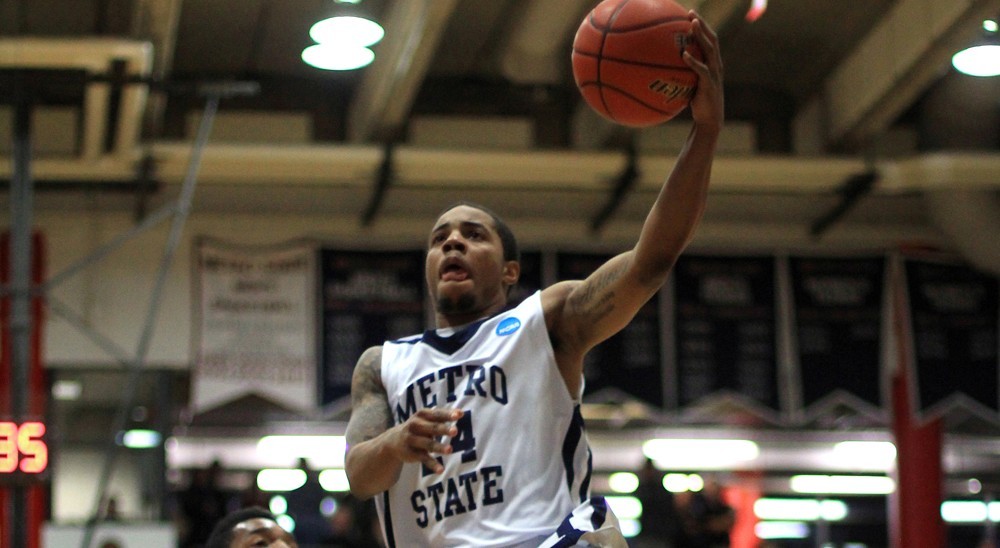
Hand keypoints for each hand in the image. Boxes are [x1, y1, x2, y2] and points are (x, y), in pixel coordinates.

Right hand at [385, 407, 462, 473]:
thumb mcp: (426, 419)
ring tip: (450, 450)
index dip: (448, 414)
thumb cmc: (418, 427)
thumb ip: (442, 416)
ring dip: (439, 447)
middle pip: (432, 428)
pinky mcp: (411, 453)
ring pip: (428, 444)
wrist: (393, 441)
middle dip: (443, 429)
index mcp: (422, 415)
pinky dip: (433, 464)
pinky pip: (424, 459)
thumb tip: (461, 413)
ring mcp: (412, 440)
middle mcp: (415, 426)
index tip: (459, 415)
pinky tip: (441, 470)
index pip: (437, 414)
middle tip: (455, 431)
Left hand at [684, 11, 723, 129]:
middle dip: (703, 25)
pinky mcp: (709, 84)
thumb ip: (682, 74)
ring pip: (710, 50)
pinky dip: (693, 61)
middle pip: (712, 39)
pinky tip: (683, 54)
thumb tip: (662, 68)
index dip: (703, 27)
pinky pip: (701, 70)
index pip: (710, 40)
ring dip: (701, 36)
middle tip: (691, 13)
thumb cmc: (697, 104)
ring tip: (691, 25)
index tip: (690, 15)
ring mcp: (714, 74)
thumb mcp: (690, 86)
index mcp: (713, 64)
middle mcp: (716, 66)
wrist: (709, 120)